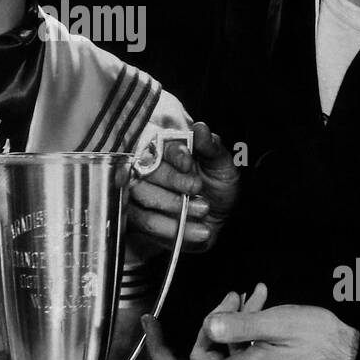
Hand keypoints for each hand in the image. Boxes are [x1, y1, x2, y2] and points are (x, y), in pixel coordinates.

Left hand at [121, 294, 359, 359]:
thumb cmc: (322, 341)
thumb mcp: (281, 323)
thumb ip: (241, 324)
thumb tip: (210, 326)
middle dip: (196, 329)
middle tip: (198, 305)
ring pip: (217, 353)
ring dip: (225, 320)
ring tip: (248, 295)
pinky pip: (235, 352)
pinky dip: (240, 327)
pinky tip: (256, 302)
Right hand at [128, 121, 239, 251]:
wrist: (215, 220)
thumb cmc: (216, 187)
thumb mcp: (222, 166)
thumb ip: (211, 148)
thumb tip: (201, 129)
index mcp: (166, 149)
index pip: (160, 145)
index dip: (173, 154)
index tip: (188, 163)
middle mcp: (147, 168)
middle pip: (147, 171)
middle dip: (174, 181)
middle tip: (198, 188)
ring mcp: (138, 194)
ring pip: (144, 198)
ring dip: (174, 206)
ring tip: (203, 210)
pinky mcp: (137, 218)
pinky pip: (145, 222)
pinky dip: (171, 228)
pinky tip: (197, 230)